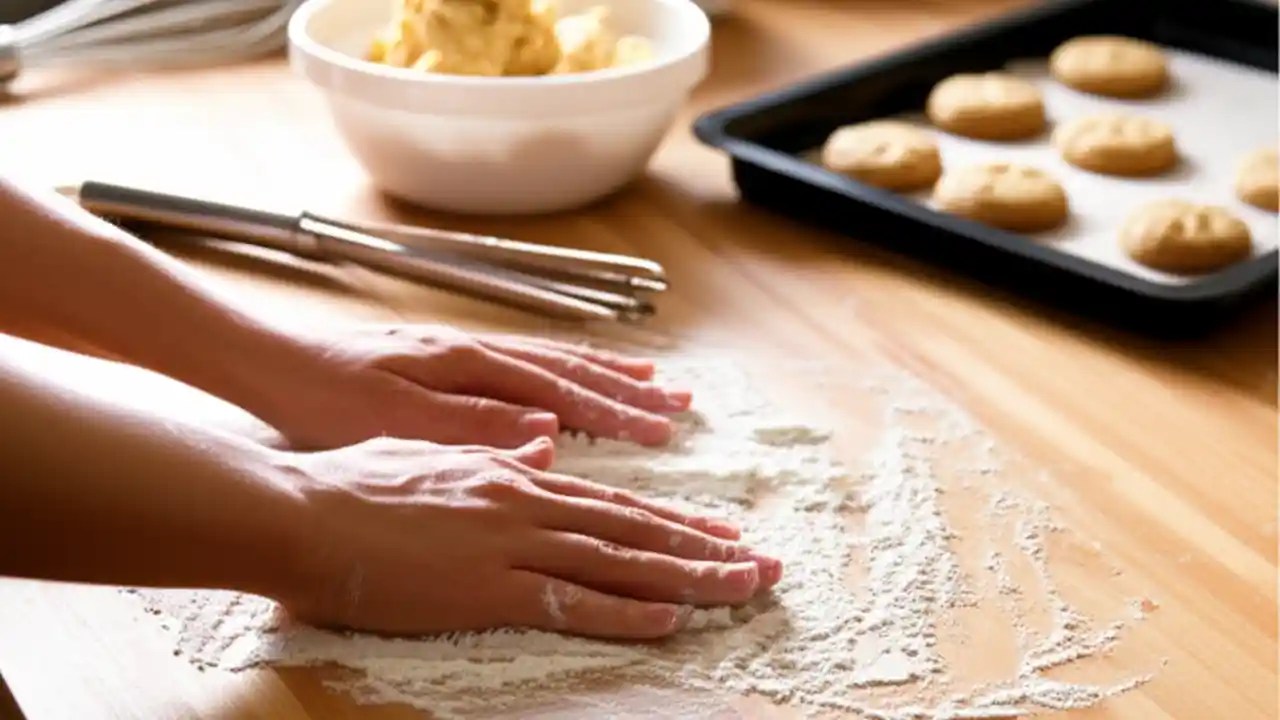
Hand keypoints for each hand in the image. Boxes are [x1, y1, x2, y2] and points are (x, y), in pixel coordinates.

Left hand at [250, 325, 690, 450]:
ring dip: (607, 375)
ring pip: (551, 360)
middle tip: (681, 406)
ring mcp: (464, 350)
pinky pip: (525, 361)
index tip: (662, 429)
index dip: (615, 411)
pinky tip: (576, 380)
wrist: (269, 363)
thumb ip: (475, 423)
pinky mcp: (447, 359)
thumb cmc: (326, 400)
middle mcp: (476, 349)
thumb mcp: (396, 421)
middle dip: (629, 390)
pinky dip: (566, 370)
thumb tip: (549, 428)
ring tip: (654, 382)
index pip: (559, 388)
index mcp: (468, 365)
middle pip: (568, 367)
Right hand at [282, 436, 782, 638]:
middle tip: (761, 563)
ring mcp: (511, 543)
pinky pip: (573, 601)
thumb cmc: (350, 486)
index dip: (668, 520)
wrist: (301, 511)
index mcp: (510, 475)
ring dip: (689, 575)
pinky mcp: (488, 587)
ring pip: (620, 560)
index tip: (715, 531)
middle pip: (632, 527)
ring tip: (743, 587)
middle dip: (703, 546)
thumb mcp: (430, 457)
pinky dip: (628, 609)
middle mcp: (525, 502)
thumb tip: (543, 453)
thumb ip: (491, 458)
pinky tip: (672, 617)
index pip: (608, 501)